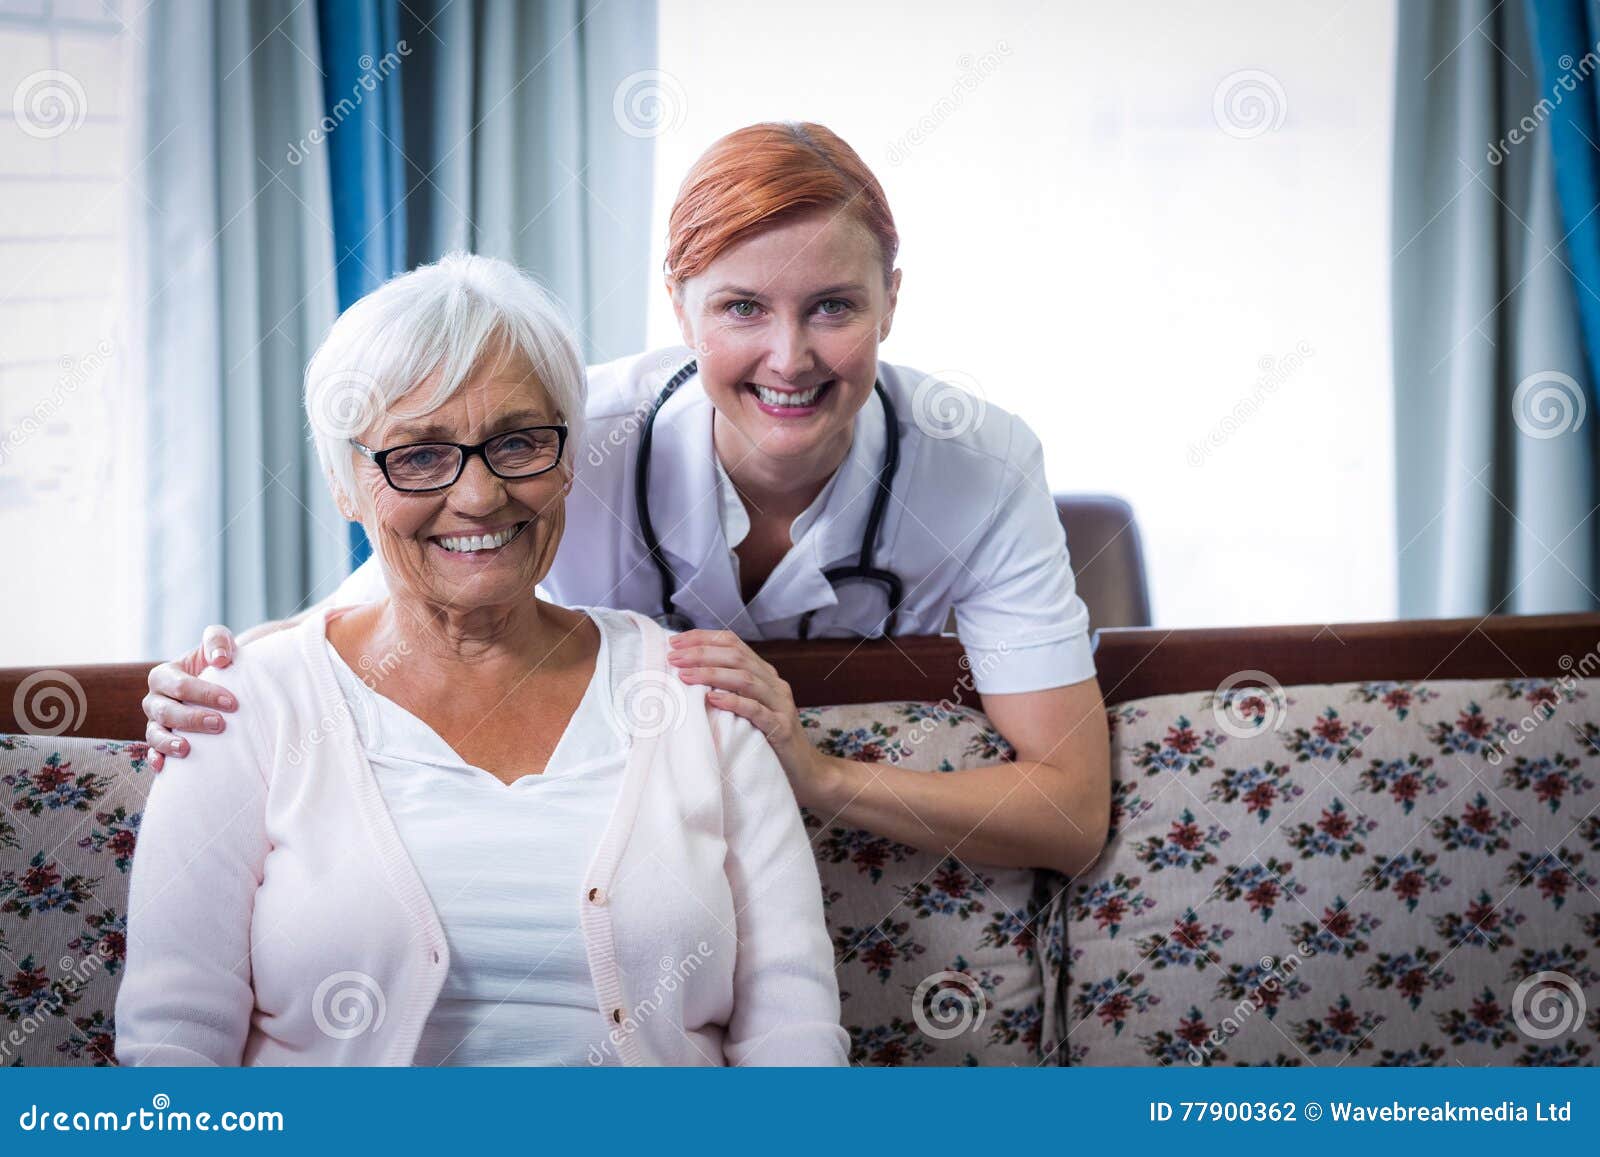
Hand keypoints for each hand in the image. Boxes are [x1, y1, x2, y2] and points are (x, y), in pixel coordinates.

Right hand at [143, 625, 238, 771]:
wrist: (222, 681)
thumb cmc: (219, 661)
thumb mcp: (218, 643)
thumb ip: (217, 641)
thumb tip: (221, 659)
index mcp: (164, 675)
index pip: (180, 686)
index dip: (204, 694)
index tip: (232, 702)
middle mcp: (155, 699)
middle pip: (166, 711)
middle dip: (192, 719)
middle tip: (220, 724)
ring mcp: (156, 722)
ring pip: (154, 733)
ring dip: (168, 742)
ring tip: (186, 749)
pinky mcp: (161, 740)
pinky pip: (152, 752)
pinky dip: (156, 759)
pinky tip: (163, 767)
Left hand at [666, 629, 821, 794]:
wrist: (804, 771)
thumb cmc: (766, 739)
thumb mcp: (746, 708)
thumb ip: (726, 690)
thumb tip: (684, 675)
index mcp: (764, 674)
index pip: (733, 643)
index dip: (703, 639)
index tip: (675, 642)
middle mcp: (774, 683)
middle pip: (737, 656)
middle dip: (702, 653)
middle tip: (673, 658)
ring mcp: (780, 704)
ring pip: (746, 679)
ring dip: (711, 674)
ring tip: (685, 676)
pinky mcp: (782, 728)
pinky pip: (757, 710)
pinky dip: (733, 702)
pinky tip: (712, 699)